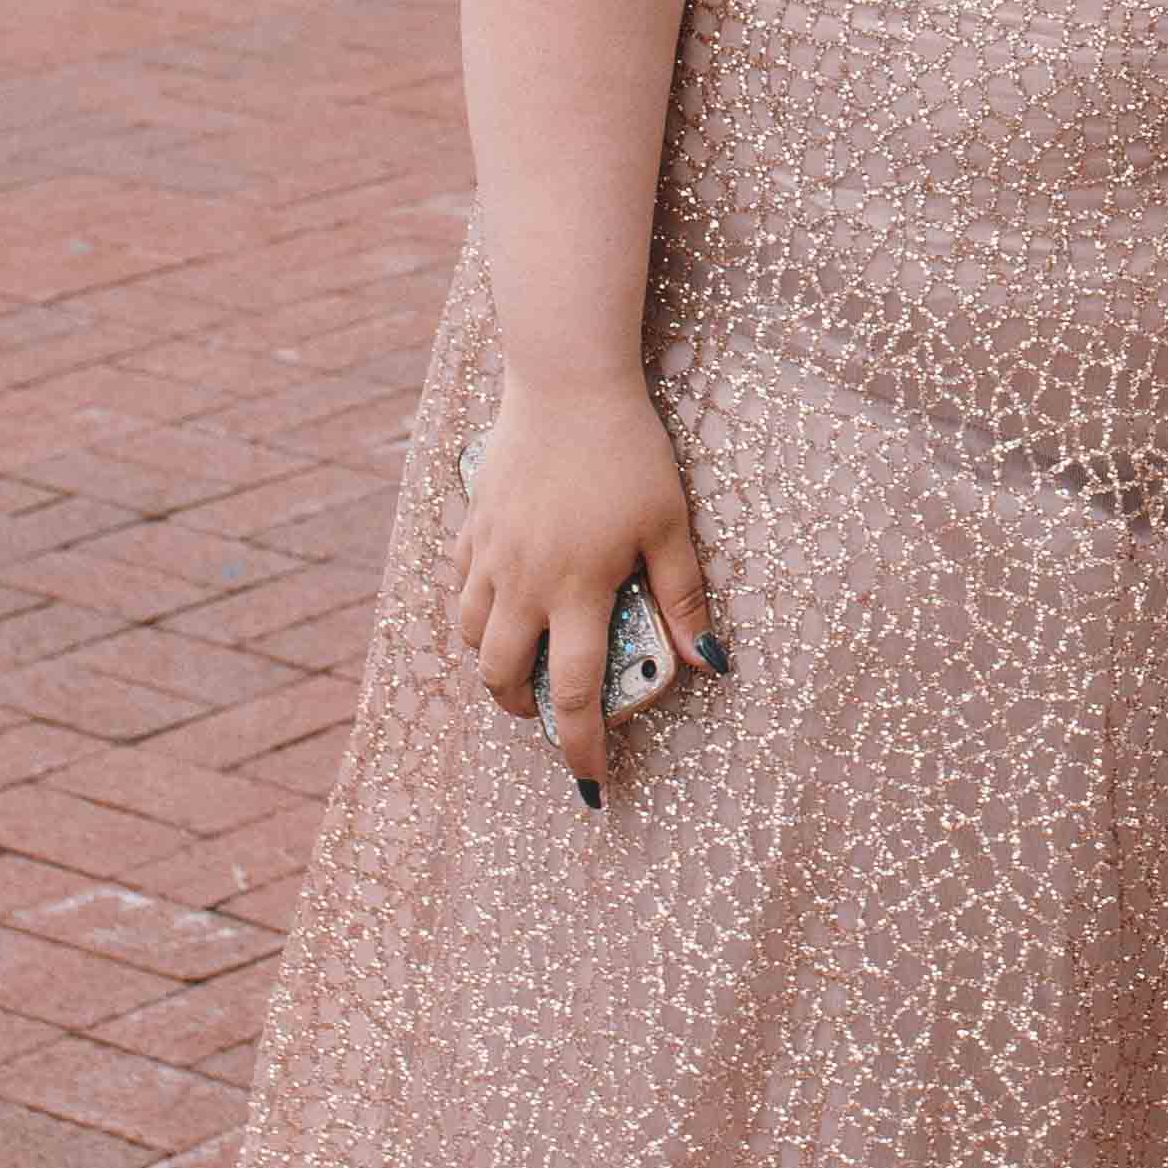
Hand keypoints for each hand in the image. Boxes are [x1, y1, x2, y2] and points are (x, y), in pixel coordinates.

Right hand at [450, 368, 718, 794]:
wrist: (567, 385)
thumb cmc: (628, 453)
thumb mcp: (670, 524)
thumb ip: (683, 596)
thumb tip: (711, 661)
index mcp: (578, 590)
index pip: (573, 693)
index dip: (581, 746)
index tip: (592, 783)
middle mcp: (524, 583)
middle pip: (501, 677)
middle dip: (522, 710)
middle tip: (548, 712)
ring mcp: (490, 555)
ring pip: (468, 637)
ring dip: (492, 663)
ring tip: (520, 662)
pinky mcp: (472, 527)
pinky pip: (456, 588)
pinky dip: (471, 611)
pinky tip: (497, 604)